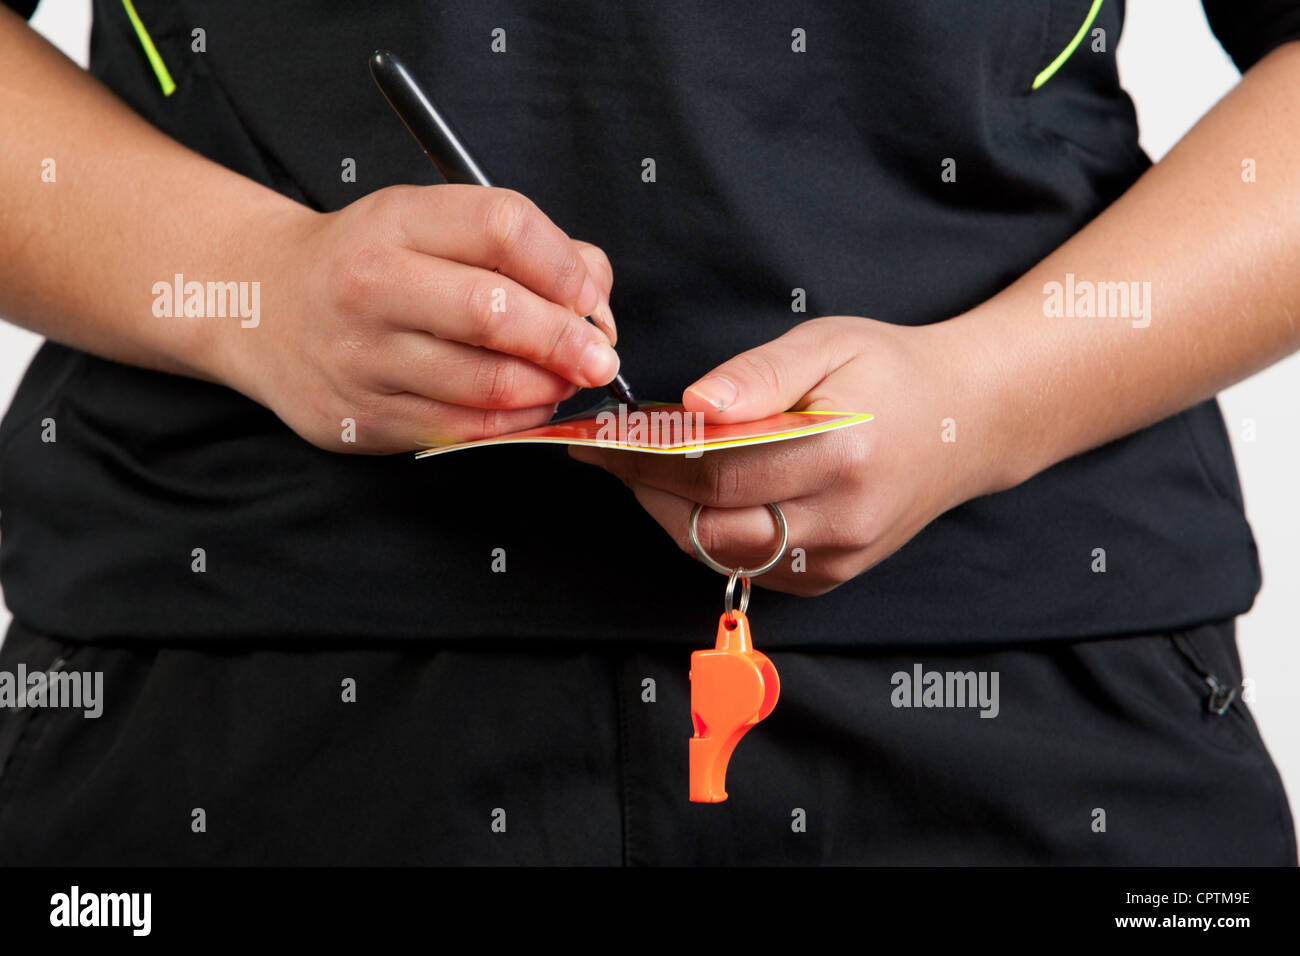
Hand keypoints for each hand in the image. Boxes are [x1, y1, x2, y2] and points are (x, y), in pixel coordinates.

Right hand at [224, 184, 619, 452]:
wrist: (260, 306)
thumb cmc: (368, 261)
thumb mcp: (429, 224)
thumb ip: (520, 246)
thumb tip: (594, 294)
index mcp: (398, 220)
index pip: (503, 227)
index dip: (565, 267)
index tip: (591, 299)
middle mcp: (372, 286)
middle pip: (494, 312)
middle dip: (565, 341)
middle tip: (601, 359)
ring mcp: (363, 357)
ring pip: (484, 384)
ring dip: (546, 389)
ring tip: (566, 381)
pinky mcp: (364, 417)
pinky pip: (462, 430)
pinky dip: (514, 424)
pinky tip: (531, 407)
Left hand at [569, 315, 1006, 595]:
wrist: (966, 423)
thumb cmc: (891, 372)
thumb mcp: (827, 345)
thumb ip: (759, 375)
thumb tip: (693, 403)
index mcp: (841, 453)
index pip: (715, 473)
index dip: (644, 460)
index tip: (598, 440)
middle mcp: (842, 519)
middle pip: (710, 528)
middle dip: (648, 493)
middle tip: (616, 455)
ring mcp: (839, 557)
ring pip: (725, 556)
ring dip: (673, 517)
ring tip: (651, 471)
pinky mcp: (832, 575)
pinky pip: (751, 567)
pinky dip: (712, 535)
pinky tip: (701, 495)